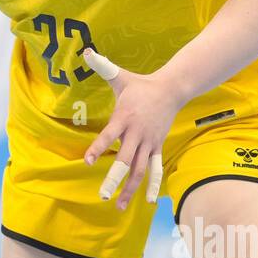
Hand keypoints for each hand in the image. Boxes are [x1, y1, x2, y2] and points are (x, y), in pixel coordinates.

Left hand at [81, 48, 185, 210]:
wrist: (172, 89)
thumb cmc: (141, 85)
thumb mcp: (120, 76)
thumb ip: (102, 66)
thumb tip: (85, 51)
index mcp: (124, 118)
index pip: (108, 136)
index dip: (97, 148)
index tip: (87, 162)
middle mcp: (136, 134)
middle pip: (124, 160)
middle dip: (113, 179)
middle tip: (102, 195)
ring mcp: (148, 143)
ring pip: (139, 170)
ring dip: (130, 189)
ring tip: (118, 206)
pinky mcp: (157, 147)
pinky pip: (154, 169)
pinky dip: (151, 185)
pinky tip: (148, 202)